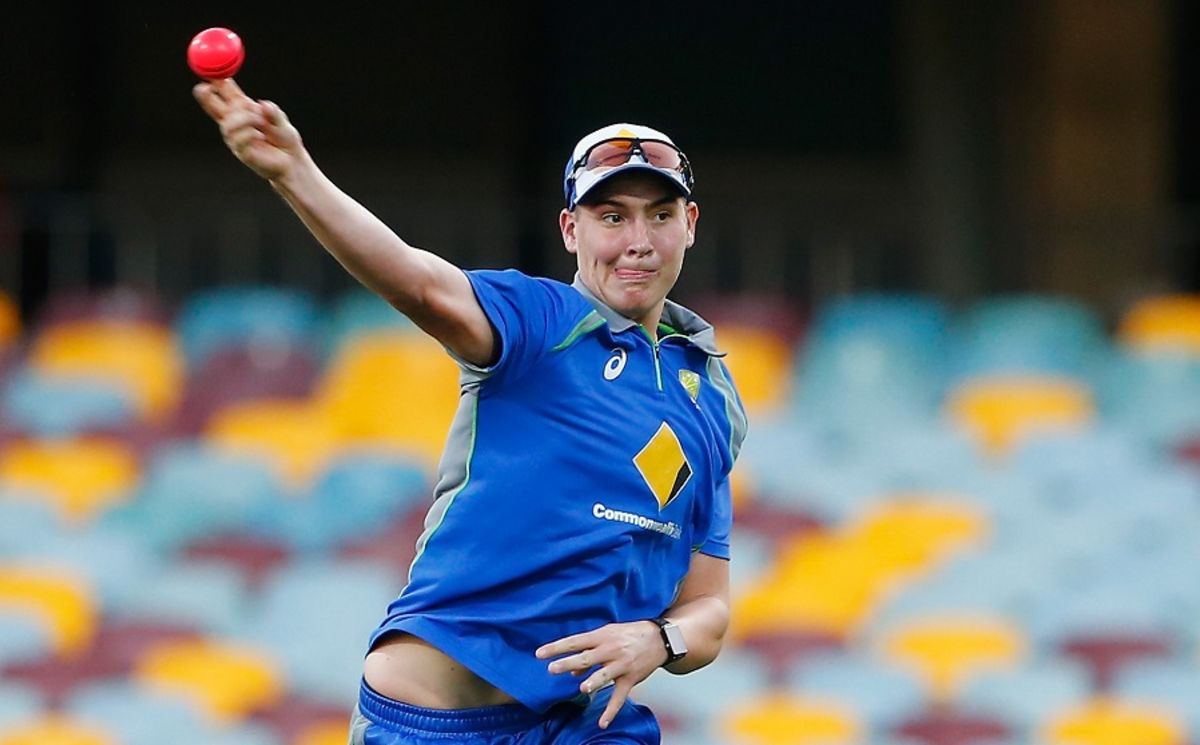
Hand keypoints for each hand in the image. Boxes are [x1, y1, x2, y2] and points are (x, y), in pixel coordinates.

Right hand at [193, 78, 303, 181]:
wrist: (292, 160)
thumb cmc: (285, 138)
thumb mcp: (281, 120)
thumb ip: (273, 112)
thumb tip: (263, 105)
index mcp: (244, 110)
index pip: (227, 94)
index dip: (218, 83)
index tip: (212, 74)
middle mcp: (236, 123)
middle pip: (214, 108)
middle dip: (205, 97)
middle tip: (204, 88)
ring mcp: (236, 138)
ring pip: (228, 124)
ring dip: (245, 119)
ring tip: (261, 121)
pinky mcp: (241, 152)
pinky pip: (238, 139)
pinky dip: (250, 134)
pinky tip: (261, 135)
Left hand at [536, 620, 666, 728]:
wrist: (659, 638)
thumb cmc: (628, 634)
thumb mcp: (608, 635)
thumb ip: (589, 651)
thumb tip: (572, 672)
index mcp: (601, 636)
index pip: (574, 641)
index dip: (556, 647)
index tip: (539, 654)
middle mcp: (610, 650)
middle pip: (586, 658)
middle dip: (569, 663)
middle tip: (552, 669)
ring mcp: (621, 665)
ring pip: (604, 675)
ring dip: (593, 681)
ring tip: (582, 688)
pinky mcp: (631, 679)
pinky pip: (619, 697)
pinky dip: (611, 711)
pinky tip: (602, 723)